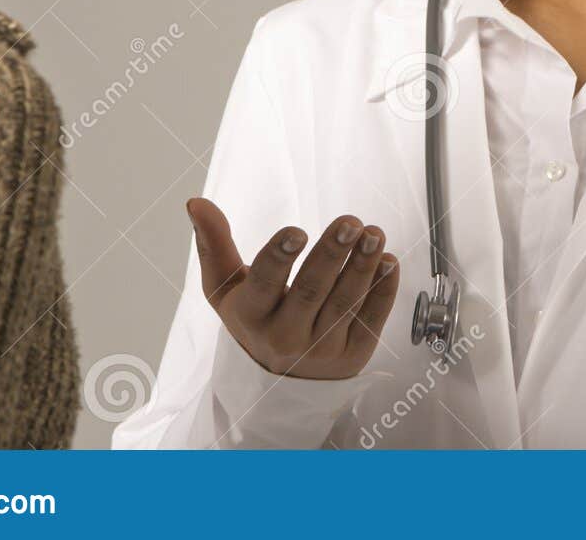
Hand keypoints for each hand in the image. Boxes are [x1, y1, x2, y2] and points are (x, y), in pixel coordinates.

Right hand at [186, 197, 399, 379]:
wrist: (279, 382)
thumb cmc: (254, 320)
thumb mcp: (226, 289)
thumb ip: (213, 244)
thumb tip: (196, 203)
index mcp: (250, 314)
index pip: (264, 283)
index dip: (280, 256)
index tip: (296, 231)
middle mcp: (285, 335)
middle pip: (312, 290)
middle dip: (332, 253)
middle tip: (350, 222)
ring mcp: (321, 349)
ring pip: (345, 304)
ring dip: (362, 267)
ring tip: (374, 235)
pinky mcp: (353, 355)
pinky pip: (372, 320)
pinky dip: (383, 290)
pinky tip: (389, 262)